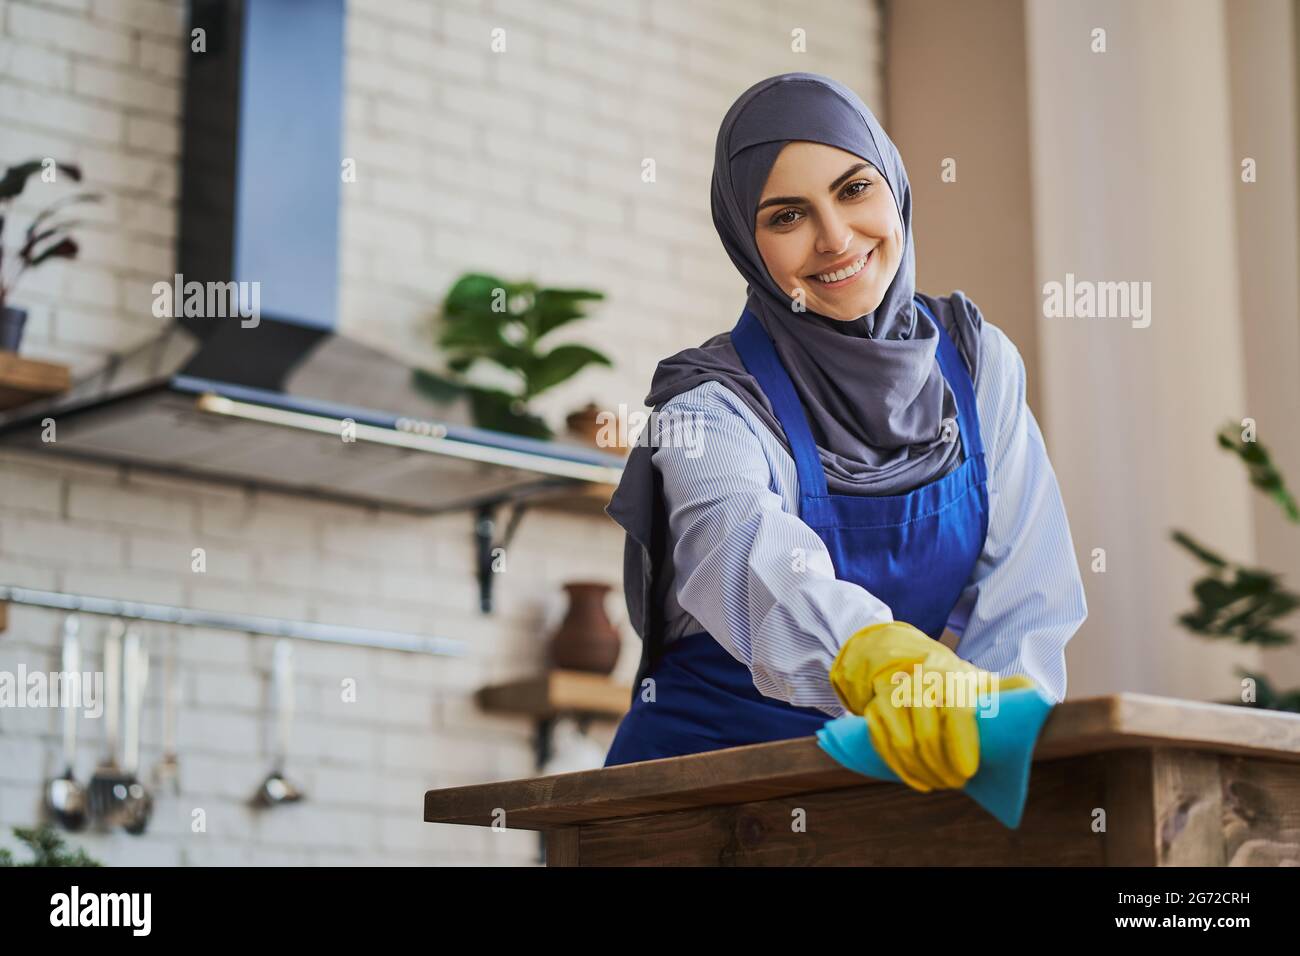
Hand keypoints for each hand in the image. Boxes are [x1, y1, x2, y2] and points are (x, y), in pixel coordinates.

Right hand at [829, 621, 1037, 791]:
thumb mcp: (978, 680)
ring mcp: (890, 695)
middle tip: (958, 783)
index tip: (970, 771)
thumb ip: (1007, 691)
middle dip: (943, 767)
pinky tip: (920, 782)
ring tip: (942, 783)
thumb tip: (1040, 699)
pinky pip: (883, 746)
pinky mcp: (872, 709)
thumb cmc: (950, 681)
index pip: (954, 709)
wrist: (904, 661)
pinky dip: (902, 770)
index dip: (962, 743)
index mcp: (948, 674)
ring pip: (903, 744)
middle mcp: (916, 682)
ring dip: (924, 771)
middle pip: (927, 734)